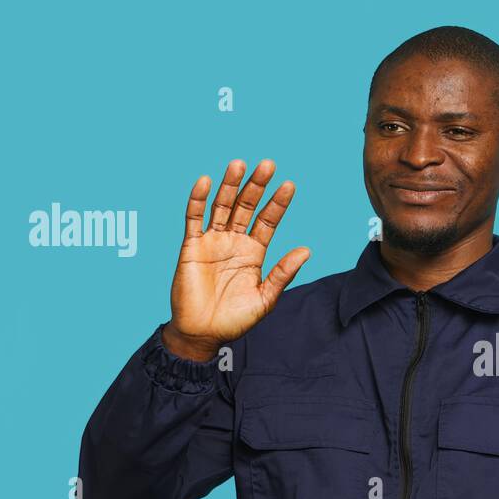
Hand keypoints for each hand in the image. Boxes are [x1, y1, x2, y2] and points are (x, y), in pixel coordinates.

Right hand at [162, 158, 310, 360]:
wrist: (203, 334)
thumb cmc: (235, 320)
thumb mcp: (265, 298)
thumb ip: (283, 273)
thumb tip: (307, 250)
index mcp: (254, 252)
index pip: (268, 220)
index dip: (278, 203)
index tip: (289, 185)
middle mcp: (234, 241)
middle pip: (246, 206)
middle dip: (256, 186)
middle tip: (268, 165)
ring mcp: (212, 241)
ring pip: (222, 206)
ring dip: (230, 185)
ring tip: (239, 164)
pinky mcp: (191, 246)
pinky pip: (194, 219)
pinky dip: (198, 199)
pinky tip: (206, 182)